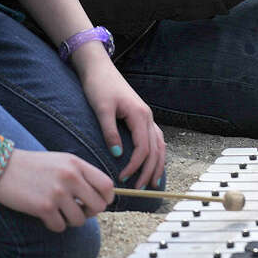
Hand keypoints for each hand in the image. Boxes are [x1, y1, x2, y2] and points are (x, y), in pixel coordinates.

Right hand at [0, 148, 113, 231]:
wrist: (1, 167)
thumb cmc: (32, 165)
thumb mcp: (61, 161)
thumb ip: (80, 174)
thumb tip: (98, 196)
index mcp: (76, 164)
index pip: (107, 185)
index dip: (106, 198)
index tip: (99, 202)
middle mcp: (70, 177)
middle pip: (98, 206)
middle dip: (90, 212)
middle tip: (77, 209)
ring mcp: (57, 192)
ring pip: (80, 220)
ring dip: (71, 220)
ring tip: (59, 211)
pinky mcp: (43, 207)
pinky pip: (61, 226)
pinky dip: (54, 224)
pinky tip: (45, 215)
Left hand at [73, 48, 164, 189]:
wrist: (99, 68)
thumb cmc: (99, 86)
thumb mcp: (101, 109)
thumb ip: (109, 132)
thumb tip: (116, 154)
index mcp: (139, 115)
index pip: (143, 147)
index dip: (135, 165)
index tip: (123, 178)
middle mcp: (147, 116)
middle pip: (155, 149)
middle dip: (150, 171)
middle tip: (139, 189)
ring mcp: (146, 116)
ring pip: (159, 144)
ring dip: (157, 164)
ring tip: (152, 183)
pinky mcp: (141, 116)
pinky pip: (155, 138)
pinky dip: (156, 153)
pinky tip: (152, 163)